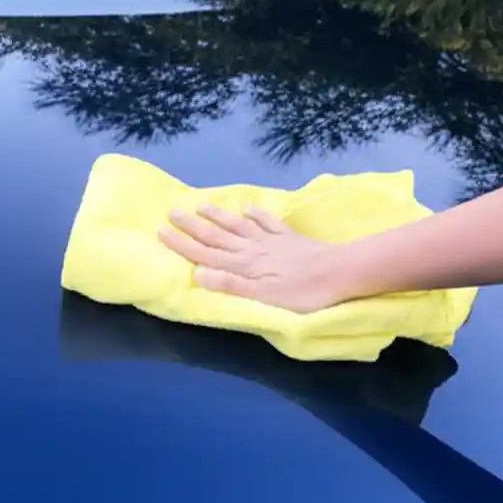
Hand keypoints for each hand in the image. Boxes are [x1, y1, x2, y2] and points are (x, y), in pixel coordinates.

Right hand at [158, 205, 346, 313]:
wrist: (340, 272)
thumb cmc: (302, 293)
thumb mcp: (263, 296)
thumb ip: (231, 285)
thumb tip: (197, 274)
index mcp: (244, 266)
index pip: (206, 255)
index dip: (183, 244)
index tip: (161, 231)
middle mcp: (253, 250)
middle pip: (218, 237)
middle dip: (193, 226)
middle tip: (172, 211)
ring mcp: (272, 242)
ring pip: (239, 227)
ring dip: (219, 217)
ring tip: (202, 206)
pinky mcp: (290, 239)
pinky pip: (269, 223)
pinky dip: (257, 215)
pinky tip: (249, 208)